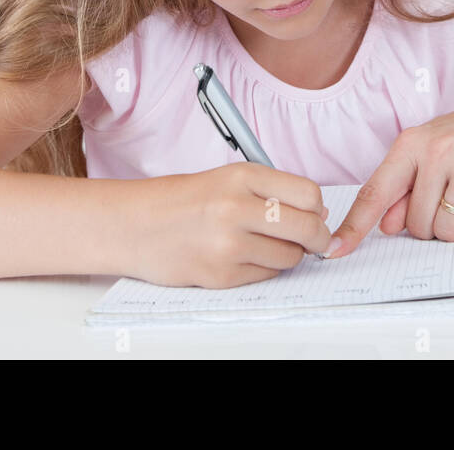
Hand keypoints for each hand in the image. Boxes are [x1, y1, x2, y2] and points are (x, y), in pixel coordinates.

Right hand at [125, 162, 331, 288]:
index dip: (318, 208)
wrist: (135, 225)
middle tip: (315, 240)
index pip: (308, 194)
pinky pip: (266, 275)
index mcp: (242, 177)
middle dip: (317, 237)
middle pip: (307, 228)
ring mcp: (228, 245)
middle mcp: (236, 208)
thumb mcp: (228, 178)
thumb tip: (318, 213)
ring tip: (268, 244)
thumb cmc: (183, 200)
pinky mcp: (221, 275)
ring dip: (289, 254)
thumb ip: (272, 191)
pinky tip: (245, 256)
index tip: (316, 214)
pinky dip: (264, 268)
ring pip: (290, 256)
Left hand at [326, 82, 453, 257]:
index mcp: (414, 143)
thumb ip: (408, 186)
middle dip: (436, 224)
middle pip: (418, 226)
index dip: (354, 226)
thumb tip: (384, 223)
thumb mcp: (437, 147)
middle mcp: (438, 150)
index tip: (334, 250)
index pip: (376, 192)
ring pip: (450, 231)